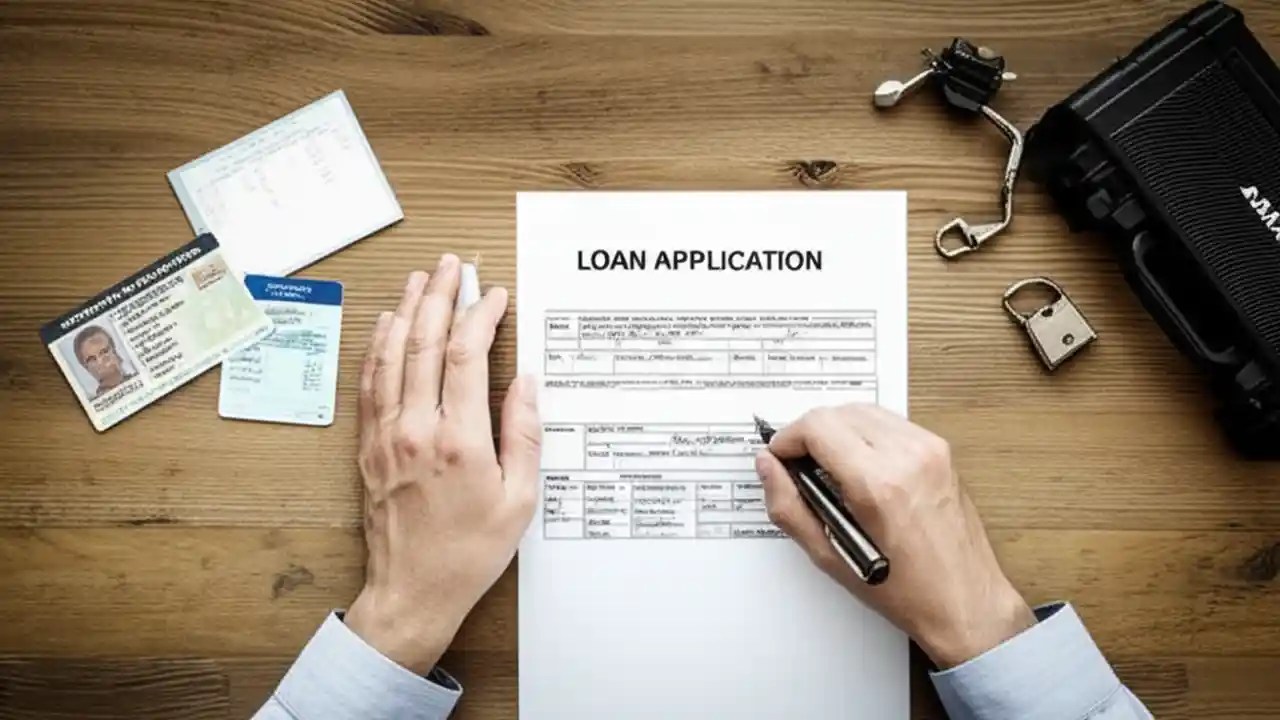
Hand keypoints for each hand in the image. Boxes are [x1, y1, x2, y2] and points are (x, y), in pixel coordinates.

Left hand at [344, 255, 541, 673]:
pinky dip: (377, 348)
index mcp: (459, 441)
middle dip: (440, 297)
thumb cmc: (469, 552)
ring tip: (420, 280)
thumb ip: (523, 435)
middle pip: (425, 343)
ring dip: (406, 311)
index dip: (481, 316)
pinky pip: (370, 384)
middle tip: (452, 265)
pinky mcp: (369, 447)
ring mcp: (386, 436)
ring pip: (391, 355)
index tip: (494, 295)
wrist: (412, 592)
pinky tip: (385, 327)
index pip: (467, 355)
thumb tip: (525, 384)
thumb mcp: (519, 500)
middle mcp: (416, 429)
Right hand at [755, 404, 1034, 667]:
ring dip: (838, 430)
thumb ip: (789, 507)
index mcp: (878, 484)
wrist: (966, 602)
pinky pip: (891, 422)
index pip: (817, 426)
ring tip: (829, 468)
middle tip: (800, 466)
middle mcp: (907, 456)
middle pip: (838, 412)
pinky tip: (860, 466)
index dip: (788, 437)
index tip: (780, 456)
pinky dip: (866, 434)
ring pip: (864, 410)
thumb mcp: (831, 557)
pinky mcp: (941, 450)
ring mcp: (930, 449)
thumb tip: (768, 468)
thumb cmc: (907, 591)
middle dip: (810, 433)